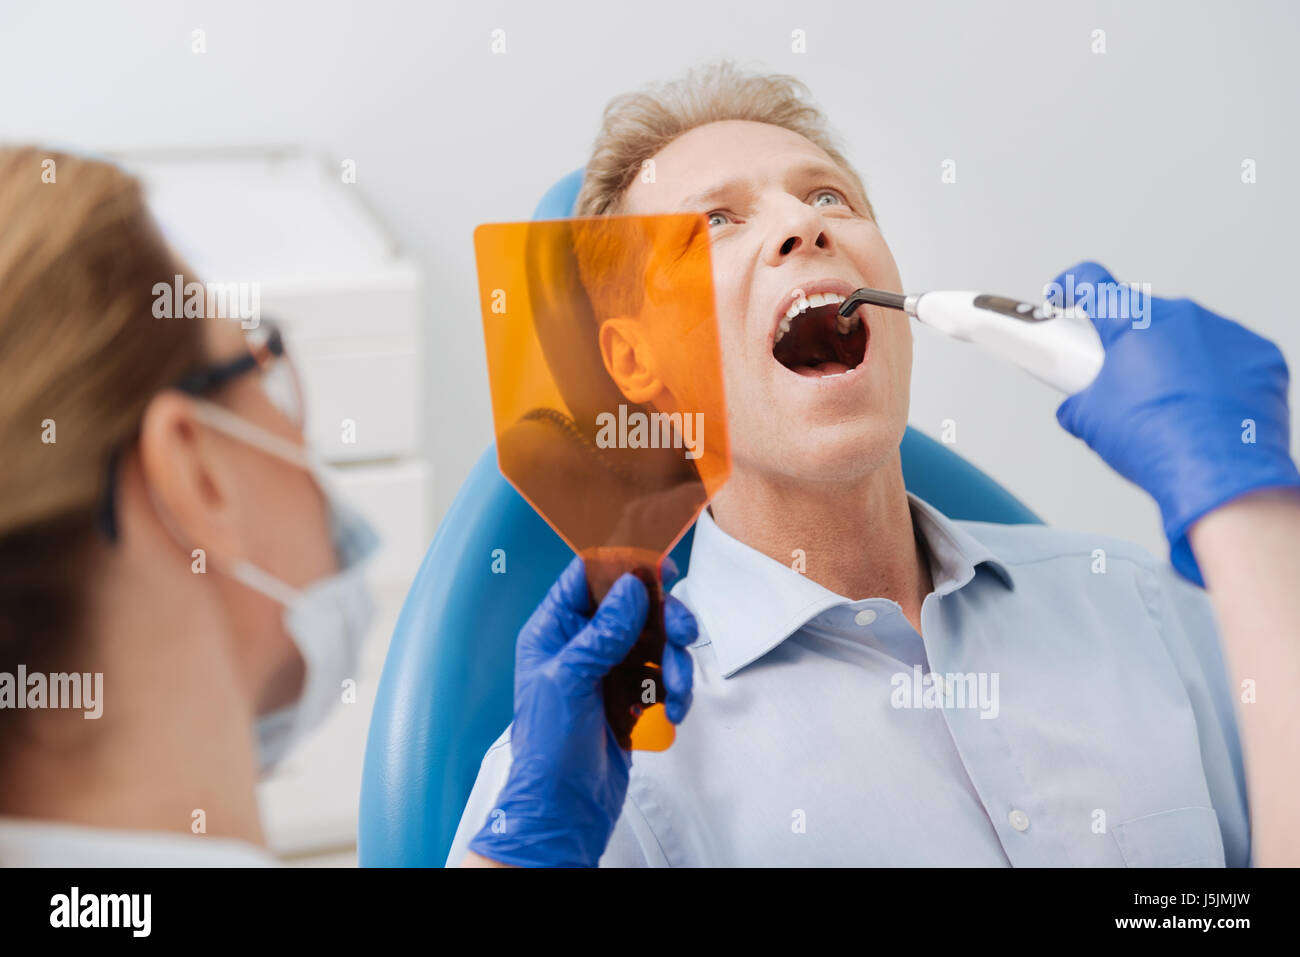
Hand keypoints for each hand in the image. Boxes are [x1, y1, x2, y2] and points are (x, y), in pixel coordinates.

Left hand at [467, 554, 696, 866]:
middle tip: (683, 632)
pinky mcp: (630, 697)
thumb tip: (630, 588)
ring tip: (675, 689)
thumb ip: (602, 631)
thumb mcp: (569, 678)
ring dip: (673, 661)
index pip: (588, 577)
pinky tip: (672, 710)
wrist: (564, 809)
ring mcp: (608, 671)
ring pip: (655, 642)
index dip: (624, 565)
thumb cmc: (548, 748)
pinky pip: (663, 676)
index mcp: (554, 630)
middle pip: (634, 607)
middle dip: (665, 618)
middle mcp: (582, 645)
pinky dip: (674, 690)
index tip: (660, 567)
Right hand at [1050, 261, 1299, 585]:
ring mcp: (1227, 334)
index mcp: (1134, 322)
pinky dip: (1215, 378)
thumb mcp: (1090, 421)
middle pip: (1146, 318)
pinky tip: (1204, 411)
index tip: (1067, 293)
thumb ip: (1079, 398)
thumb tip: (1079, 406)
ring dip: (1174, 361)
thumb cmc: (1159, 442)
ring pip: (1190, 337)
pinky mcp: (1260, 357)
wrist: (1217, 473)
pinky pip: (1230, 358)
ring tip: (1167, 408)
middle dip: (1130, 344)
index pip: (1093, 283)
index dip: (1072, 286)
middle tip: (1119, 380)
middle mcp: (1183, 317)